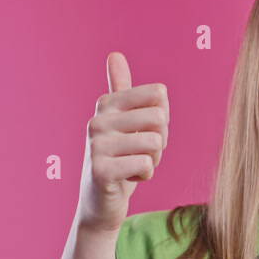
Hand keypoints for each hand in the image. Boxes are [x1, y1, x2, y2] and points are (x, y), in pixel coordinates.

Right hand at [74, 51, 169, 234]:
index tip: (143, 133)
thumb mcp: (123, 123)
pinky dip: (145, 176)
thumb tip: (114, 54)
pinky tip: (127, 180)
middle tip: (140, 154)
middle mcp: (97, 120)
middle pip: (160, 118)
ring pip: (155, 143)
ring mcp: (96, 144)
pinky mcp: (101, 170)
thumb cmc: (120, 159)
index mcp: (107, 104)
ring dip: (153, 160)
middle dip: (159, 142)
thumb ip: (122, 90)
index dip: (162, 119)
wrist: (100, 204)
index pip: (158, 95)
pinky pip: (147, 165)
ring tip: (132, 167)